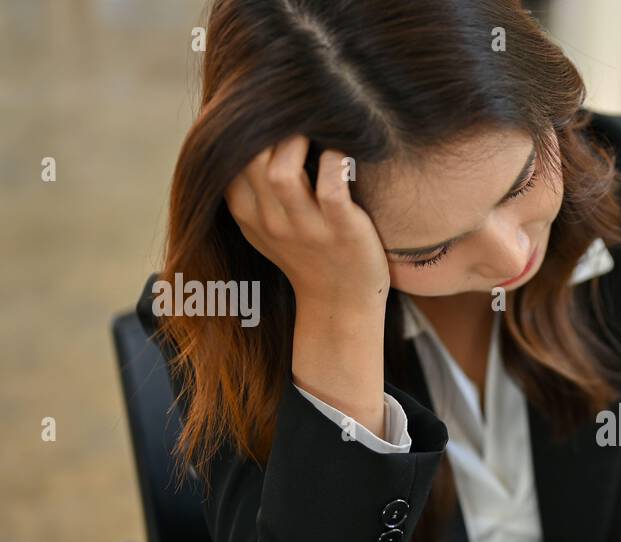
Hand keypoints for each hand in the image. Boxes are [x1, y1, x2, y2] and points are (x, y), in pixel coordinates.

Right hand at [225, 134, 389, 313]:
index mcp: (248, 215)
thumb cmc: (307, 255)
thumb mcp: (264, 228)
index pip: (226, 161)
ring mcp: (307, 228)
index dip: (240, 129)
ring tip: (316, 132)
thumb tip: (237, 137)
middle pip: (251, 159)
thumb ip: (249, 190)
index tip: (259, 108)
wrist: (341, 304)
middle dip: (270, 129)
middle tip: (294, 117)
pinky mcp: (342, 230)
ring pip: (282, 172)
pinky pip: (332, 187)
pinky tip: (344, 154)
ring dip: (298, 142)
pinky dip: (336, 162)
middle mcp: (272, 222)